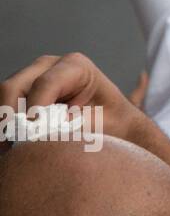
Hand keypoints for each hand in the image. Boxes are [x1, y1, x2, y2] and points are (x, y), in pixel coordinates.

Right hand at [1, 53, 146, 145]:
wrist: (113, 120)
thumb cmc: (111, 120)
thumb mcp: (99, 123)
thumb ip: (73, 126)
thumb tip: (42, 133)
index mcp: (75, 66)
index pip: (45, 84)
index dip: (34, 110)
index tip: (31, 136)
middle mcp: (48, 65)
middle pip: (13, 87)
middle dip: (9, 118)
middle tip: (10, 147)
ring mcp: (31, 77)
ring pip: (3, 97)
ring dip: (4, 124)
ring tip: (9, 149)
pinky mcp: (20, 92)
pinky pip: (4, 107)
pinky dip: (4, 125)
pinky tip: (9, 145)